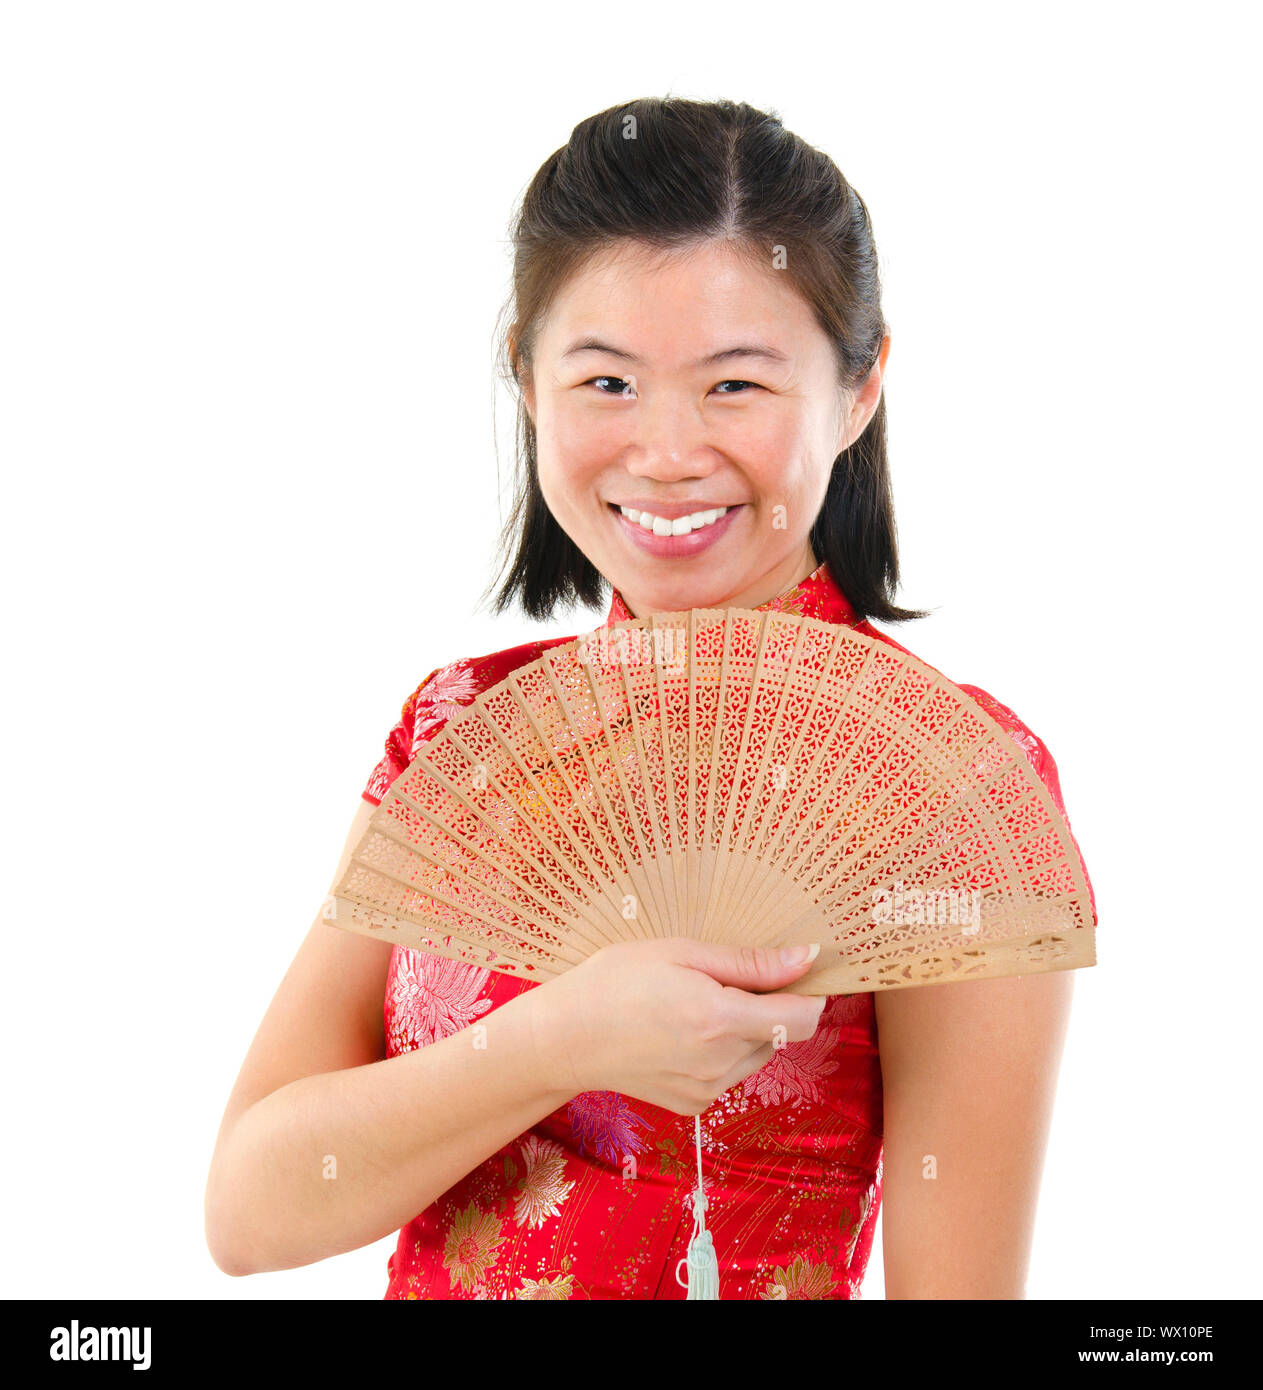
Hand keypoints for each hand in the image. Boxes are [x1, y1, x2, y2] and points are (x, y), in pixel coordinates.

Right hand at [536, 938, 826, 1114]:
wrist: (565, 1036)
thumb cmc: (615, 981)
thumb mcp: (681, 953)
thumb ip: (749, 963)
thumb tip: (807, 958)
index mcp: (721, 1019)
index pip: (802, 1019)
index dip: (808, 995)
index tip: (795, 975)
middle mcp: (721, 1063)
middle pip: (778, 1034)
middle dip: (766, 1006)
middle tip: (720, 981)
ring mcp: (707, 1089)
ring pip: (755, 1054)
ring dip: (744, 1030)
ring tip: (694, 1006)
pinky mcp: (693, 1105)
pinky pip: (728, 1074)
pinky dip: (720, 1052)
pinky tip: (680, 1033)